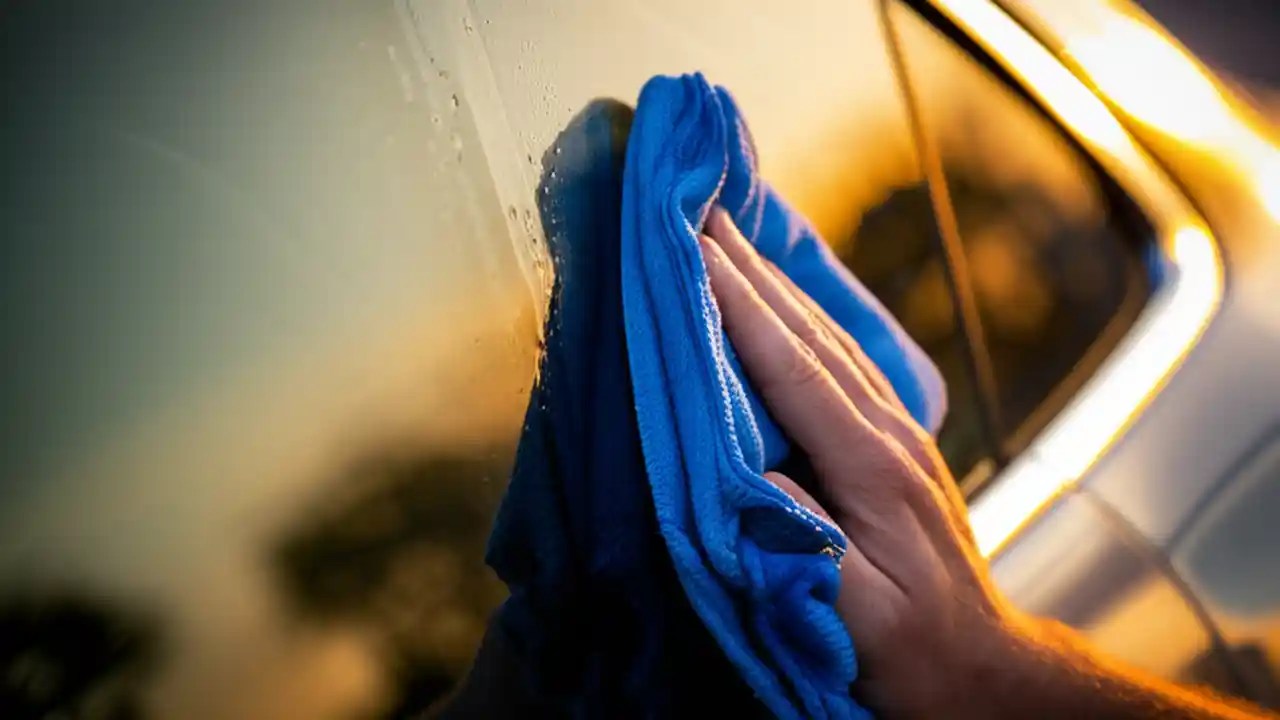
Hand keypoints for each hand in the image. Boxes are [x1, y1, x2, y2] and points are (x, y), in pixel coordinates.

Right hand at [699, 207, 1020, 716]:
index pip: (794, 366)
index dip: (741, 303)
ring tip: (731, 235)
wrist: (979, 667)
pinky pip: (842, 360)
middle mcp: (889, 434)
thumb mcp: (854, 610)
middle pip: (810, 332)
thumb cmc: (911, 652)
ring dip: (776, 282)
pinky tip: (782, 301)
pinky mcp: (894, 445)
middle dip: (752, 266)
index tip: (695, 245)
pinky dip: (801, 318)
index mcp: (874, 466)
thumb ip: (804, 538)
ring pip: (829, 338)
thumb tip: (748, 472)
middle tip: (700, 206)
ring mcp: (898, 435)